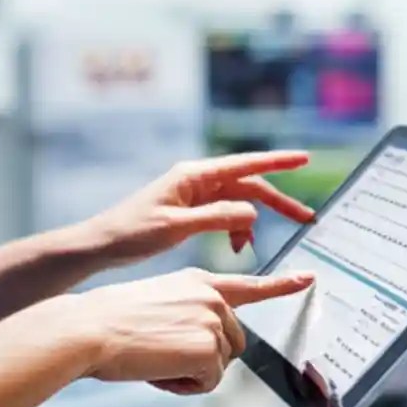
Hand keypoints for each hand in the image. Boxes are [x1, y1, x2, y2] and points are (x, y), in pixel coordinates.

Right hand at [72, 268, 314, 394]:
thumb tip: (208, 345)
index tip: (309, 279)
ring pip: (218, 365)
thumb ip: (190, 314)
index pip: (249, 285)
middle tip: (162, 354)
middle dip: (203, 358)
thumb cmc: (110, 321)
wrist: (89, 328)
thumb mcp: (158, 304)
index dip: (281, 285)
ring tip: (154, 357)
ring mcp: (214, 321)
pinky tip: (158, 369)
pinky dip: (183, 386)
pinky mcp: (209, 348)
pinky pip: (207, 382)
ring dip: (189, 372)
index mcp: (198, 282)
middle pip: (231, 344)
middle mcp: (212, 297)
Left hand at [88, 152, 315, 265]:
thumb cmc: (131, 232)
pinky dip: (235, 230)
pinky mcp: (191, 211)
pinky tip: (234, 248)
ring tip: (247, 248)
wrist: (101, 244)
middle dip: (277, 203)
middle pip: (248, 186)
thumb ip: (216, 218)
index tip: (304, 158)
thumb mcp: (175, 227)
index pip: (245, 164)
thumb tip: (253, 213)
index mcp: (194, 175)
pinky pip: (225, 216)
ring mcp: (195, 195)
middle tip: (305, 219)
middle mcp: (197, 180)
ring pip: (238, 204)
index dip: (277, 162)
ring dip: (249, 224)